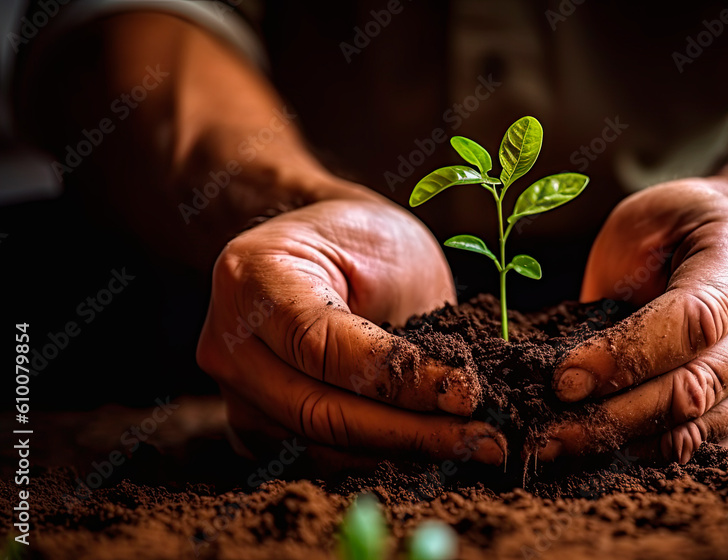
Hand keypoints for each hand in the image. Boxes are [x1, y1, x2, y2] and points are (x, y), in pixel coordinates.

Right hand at [196, 192, 505, 470]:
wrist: (312, 241)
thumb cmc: (359, 240)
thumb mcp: (393, 255)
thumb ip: (411, 327)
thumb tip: (461, 402)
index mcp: (252, 279)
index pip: (326, 349)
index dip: (400, 380)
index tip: (468, 394)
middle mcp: (227, 343)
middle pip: (319, 411)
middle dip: (412, 433)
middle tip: (486, 441)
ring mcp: (234, 391)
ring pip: (320, 445)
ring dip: (403, 455)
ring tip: (473, 449)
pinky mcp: (256, 426)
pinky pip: (319, 455)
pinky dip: (379, 458)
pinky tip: (432, 454)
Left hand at [536, 179, 727, 462]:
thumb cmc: (672, 231)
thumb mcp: (640, 225)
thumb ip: (620, 288)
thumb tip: (569, 370)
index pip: (693, 323)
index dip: (624, 357)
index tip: (563, 380)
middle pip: (695, 389)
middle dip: (613, 416)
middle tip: (546, 431)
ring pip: (700, 431)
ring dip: (626, 444)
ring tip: (564, 444)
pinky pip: (711, 452)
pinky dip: (655, 455)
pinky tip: (608, 449)